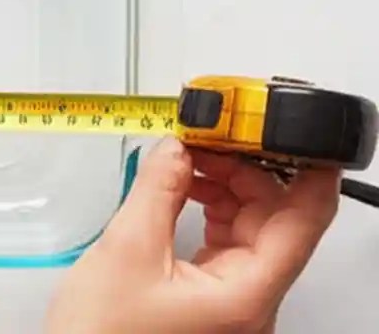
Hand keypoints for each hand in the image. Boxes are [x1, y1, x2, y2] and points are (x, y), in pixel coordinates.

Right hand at [45, 136, 339, 333]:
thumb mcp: (126, 249)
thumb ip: (157, 189)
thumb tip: (174, 148)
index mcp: (246, 294)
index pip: (304, 221)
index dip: (308, 170)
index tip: (296, 132)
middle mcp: (251, 301)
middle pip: (277, 220)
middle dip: (248, 170)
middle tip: (210, 137)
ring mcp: (234, 302)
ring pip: (253, 228)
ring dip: (227, 187)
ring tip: (187, 161)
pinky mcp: (213, 299)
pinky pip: (229, 243)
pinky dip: (212, 209)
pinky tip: (184, 191)